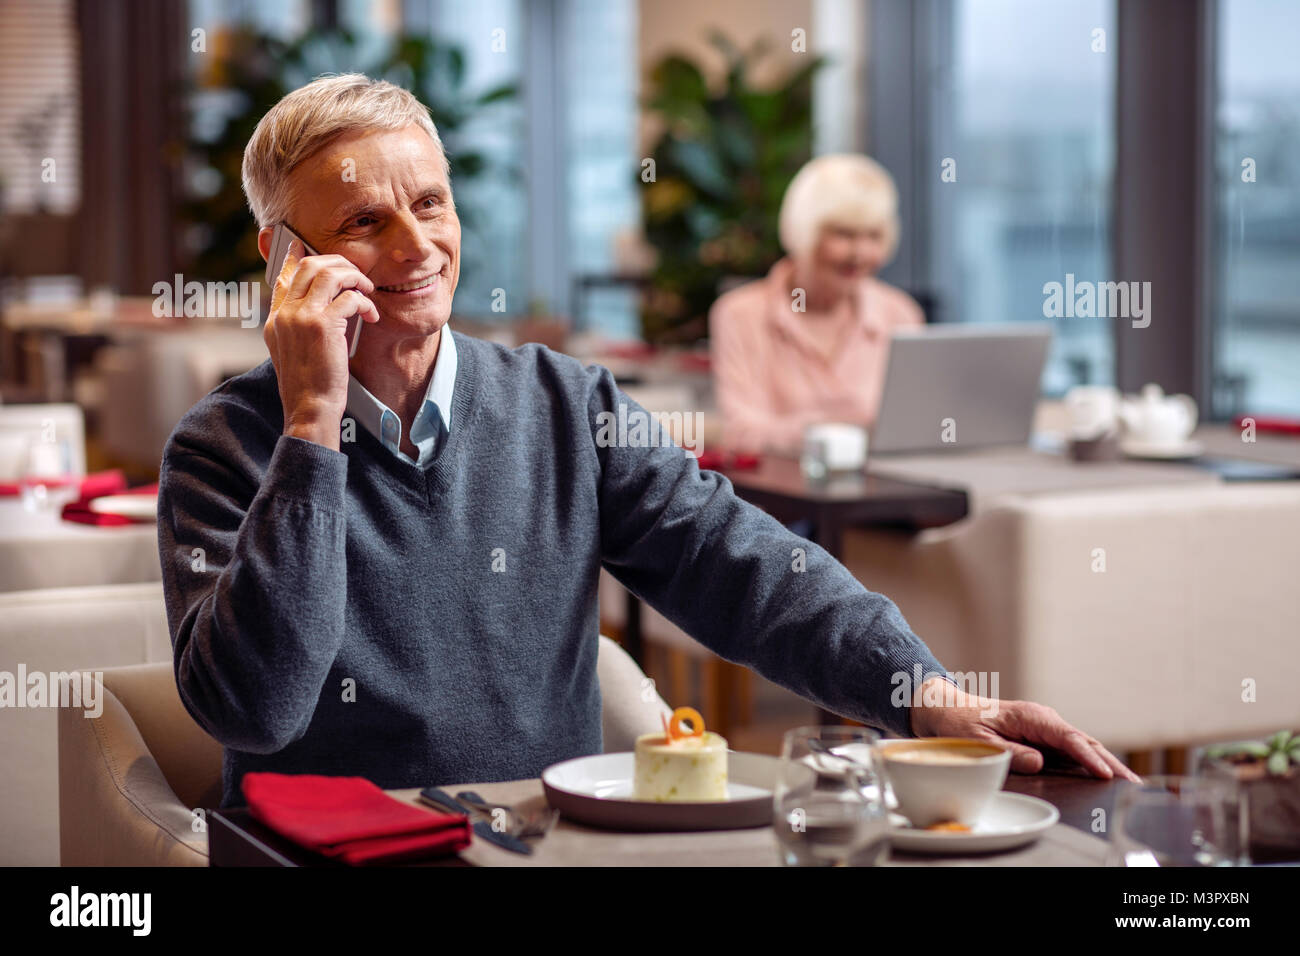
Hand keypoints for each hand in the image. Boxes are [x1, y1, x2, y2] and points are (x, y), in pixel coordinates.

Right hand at [263, 239, 380, 449]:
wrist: (310, 408)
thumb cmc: (309, 387)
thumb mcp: (295, 352)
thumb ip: (300, 327)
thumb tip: (324, 309)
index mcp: (275, 320)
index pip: (282, 277)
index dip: (293, 258)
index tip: (301, 245)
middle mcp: (284, 314)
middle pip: (308, 266)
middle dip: (337, 264)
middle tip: (356, 275)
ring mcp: (301, 317)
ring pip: (330, 274)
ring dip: (355, 278)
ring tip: (367, 292)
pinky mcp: (322, 325)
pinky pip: (349, 297)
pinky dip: (365, 302)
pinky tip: (372, 315)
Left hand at [908, 677, 1139, 781]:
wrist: (948, 710)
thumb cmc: (961, 724)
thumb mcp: (980, 741)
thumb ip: (1010, 752)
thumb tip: (1040, 763)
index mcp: (1031, 717)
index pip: (1067, 738)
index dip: (1088, 757)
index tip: (1106, 774)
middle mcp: (1044, 720)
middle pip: (1084, 742)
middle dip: (1110, 763)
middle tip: (1134, 785)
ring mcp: (1046, 729)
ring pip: (1083, 747)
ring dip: (1107, 763)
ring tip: (1130, 784)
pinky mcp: (1045, 738)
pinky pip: (1072, 751)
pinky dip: (1092, 763)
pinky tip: (1107, 777)